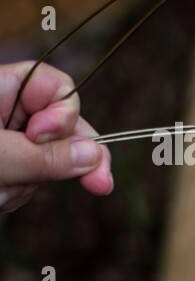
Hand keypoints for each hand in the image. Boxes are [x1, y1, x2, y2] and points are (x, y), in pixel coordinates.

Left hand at [0, 61, 112, 213]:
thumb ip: (43, 157)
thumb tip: (95, 155)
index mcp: (1, 91)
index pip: (56, 87)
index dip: (62, 112)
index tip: (41, 137)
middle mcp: (7, 113)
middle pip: (63, 127)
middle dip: (68, 158)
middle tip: (99, 185)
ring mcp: (8, 142)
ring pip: (49, 161)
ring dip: (31, 183)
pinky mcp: (7, 169)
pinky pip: (33, 182)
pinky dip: (17, 194)